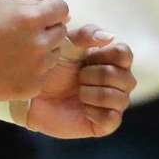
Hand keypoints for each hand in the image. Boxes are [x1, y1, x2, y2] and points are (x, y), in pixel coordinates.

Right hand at [0, 0, 68, 101]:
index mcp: (30, 18)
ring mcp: (36, 68)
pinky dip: (32, 72)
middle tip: (21, 36)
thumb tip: (65, 15)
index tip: (39, 17)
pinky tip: (10, 68)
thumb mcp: (4, 6)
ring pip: (54, 55)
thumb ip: (36, 6)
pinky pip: (44, 75)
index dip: (53, 12)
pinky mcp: (31, 88)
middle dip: (46, 31)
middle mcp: (37, 43)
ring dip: (41, 52)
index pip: (63, 9)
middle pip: (61, 33)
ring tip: (13, 52)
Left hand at [26, 24, 135, 138]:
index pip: (125, 54)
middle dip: (96, 75)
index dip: (105, 55)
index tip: (86, 57)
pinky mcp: (105, 124)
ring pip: (120, 99)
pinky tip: (81, 107)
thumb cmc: (52, 65)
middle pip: (125, 78)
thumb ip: (86, 34)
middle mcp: (118, 81)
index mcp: (112, 59)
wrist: (33, 93)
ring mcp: (113, 103)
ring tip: (78, 91)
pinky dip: (93, 111)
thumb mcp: (66, 43)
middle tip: (78, 76)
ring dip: (93, 93)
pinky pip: (111, 119)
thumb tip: (110, 36)